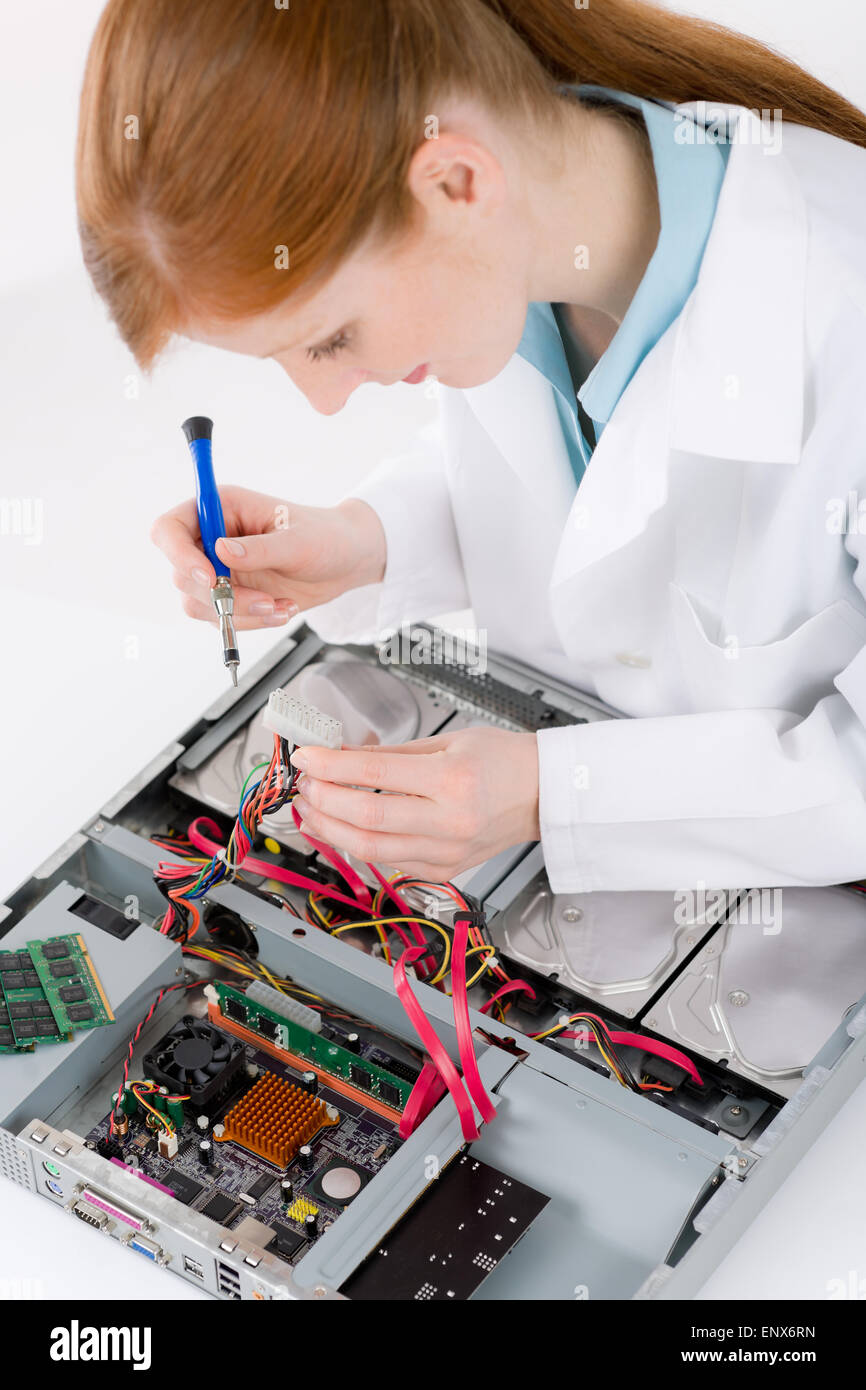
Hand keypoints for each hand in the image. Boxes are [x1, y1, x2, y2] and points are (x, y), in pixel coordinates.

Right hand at [151, 487, 384, 629]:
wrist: (345, 562)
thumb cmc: (325, 537)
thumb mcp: (299, 542)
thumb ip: (261, 548)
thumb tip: (222, 552)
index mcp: (221, 509)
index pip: (170, 529)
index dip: (178, 554)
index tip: (209, 574)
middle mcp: (211, 539)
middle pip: (181, 573)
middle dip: (221, 594)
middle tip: (264, 600)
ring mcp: (218, 570)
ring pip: (198, 603)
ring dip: (238, 613)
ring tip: (280, 608)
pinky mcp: (230, 595)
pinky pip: (220, 618)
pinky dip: (250, 622)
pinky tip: (282, 611)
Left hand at [290, 726, 540, 882]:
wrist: (543, 794)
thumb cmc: (503, 761)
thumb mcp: (447, 740)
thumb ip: (389, 754)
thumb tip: (340, 754)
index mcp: (452, 780)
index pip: (374, 776)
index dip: (330, 766)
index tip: (306, 757)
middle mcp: (449, 821)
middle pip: (366, 820)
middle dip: (323, 800)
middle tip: (304, 783)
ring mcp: (446, 851)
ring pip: (370, 850)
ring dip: (330, 828)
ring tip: (313, 807)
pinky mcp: (444, 869)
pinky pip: (388, 861)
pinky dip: (357, 844)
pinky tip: (342, 827)